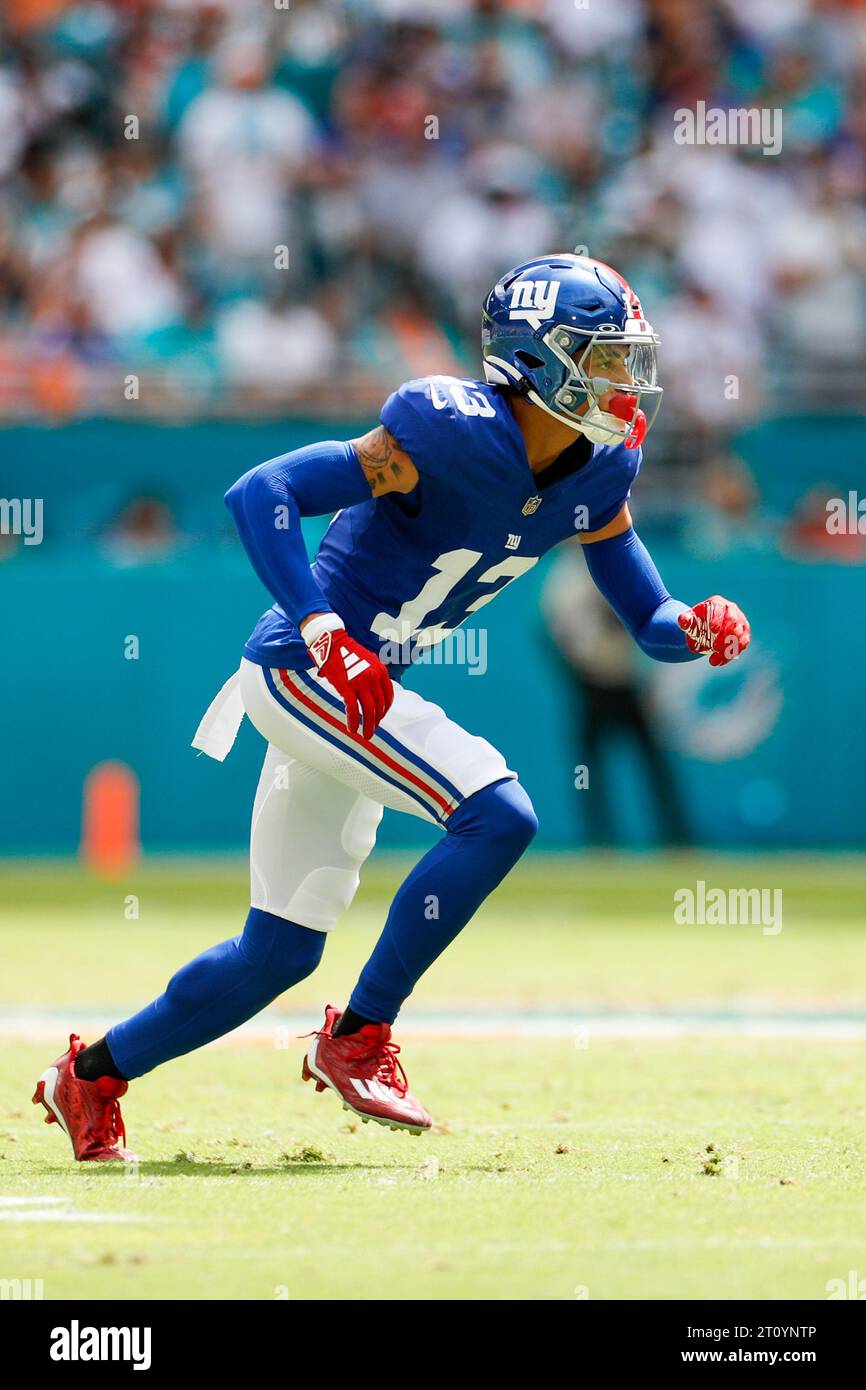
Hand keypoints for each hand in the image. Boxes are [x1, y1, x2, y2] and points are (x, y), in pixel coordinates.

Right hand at [305, 621, 392, 739]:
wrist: (333, 642)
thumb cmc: (347, 652)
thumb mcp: (368, 661)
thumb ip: (374, 675)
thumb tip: (374, 692)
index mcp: (381, 671)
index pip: (388, 696)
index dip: (385, 710)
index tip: (380, 717)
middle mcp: (373, 678)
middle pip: (379, 706)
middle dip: (376, 721)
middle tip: (372, 730)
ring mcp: (360, 683)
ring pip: (369, 711)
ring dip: (368, 726)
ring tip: (365, 735)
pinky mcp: (347, 688)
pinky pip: (353, 710)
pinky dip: (353, 721)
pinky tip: (351, 728)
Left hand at [678, 596, 750, 667]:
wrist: (706, 629)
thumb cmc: (697, 623)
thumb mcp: (689, 620)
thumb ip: (685, 620)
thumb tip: (683, 620)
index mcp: (718, 603)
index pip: (720, 609)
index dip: (718, 619)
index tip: (712, 629)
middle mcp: (732, 610)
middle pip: (733, 621)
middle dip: (725, 635)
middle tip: (714, 647)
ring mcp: (740, 622)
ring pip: (739, 635)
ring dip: (728, 648)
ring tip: (713, 660)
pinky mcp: (744, 634)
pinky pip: (742, 645)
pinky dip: (731, 655)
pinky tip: (719, 662)